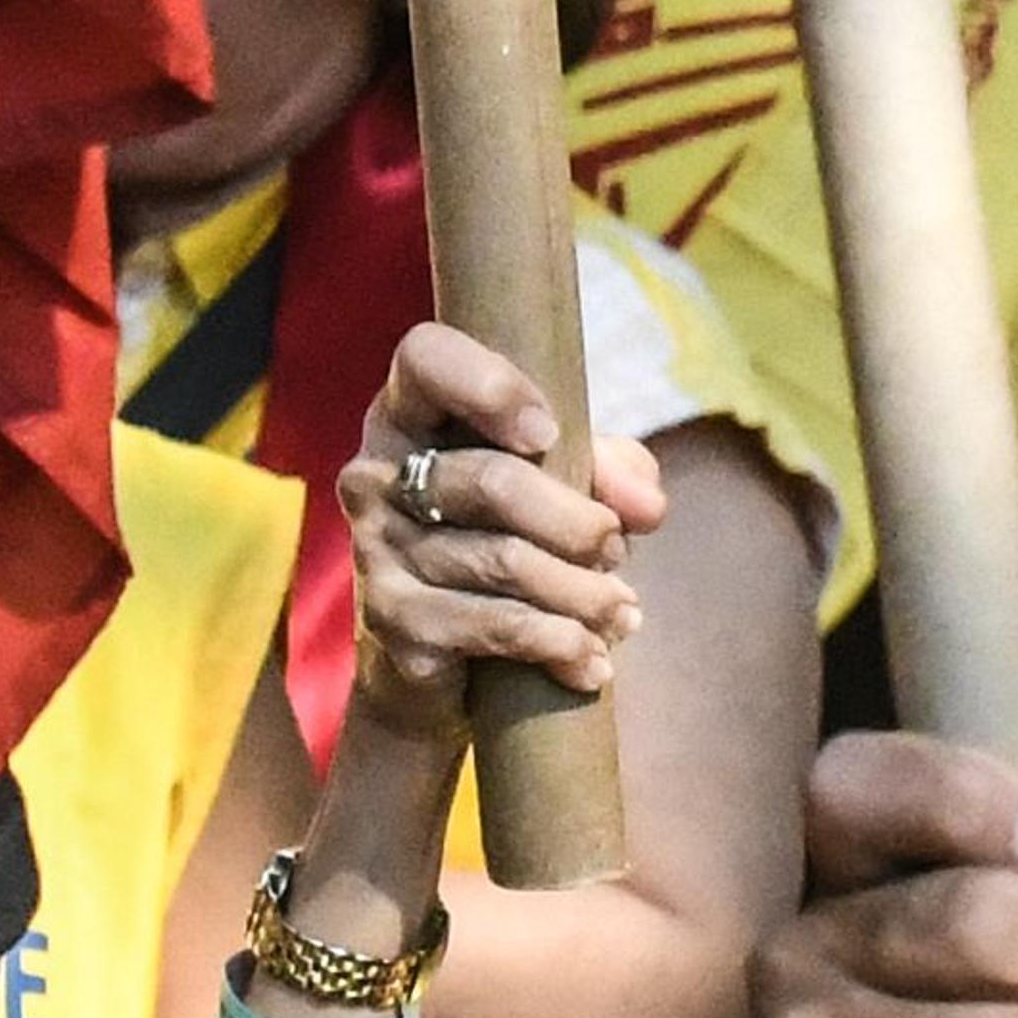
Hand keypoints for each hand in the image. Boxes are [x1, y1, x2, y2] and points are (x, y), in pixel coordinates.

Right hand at [336, 322, 660, 761]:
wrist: (449, 655)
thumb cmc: (516, 536)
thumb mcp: (569, 485)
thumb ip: (614, 472)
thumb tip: (644, 506)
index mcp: (413, 414)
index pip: (427, 357)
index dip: (490, 385)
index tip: (548, 433)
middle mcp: (375, 472)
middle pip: (494, 481)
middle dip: (580, 524)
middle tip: (618, 550)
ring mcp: (374, 548)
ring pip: (504, 561)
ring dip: (584, 594)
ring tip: (624, 613)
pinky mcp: (388, 619)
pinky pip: (492, 626)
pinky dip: (557, 644)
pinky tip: (592, 660)